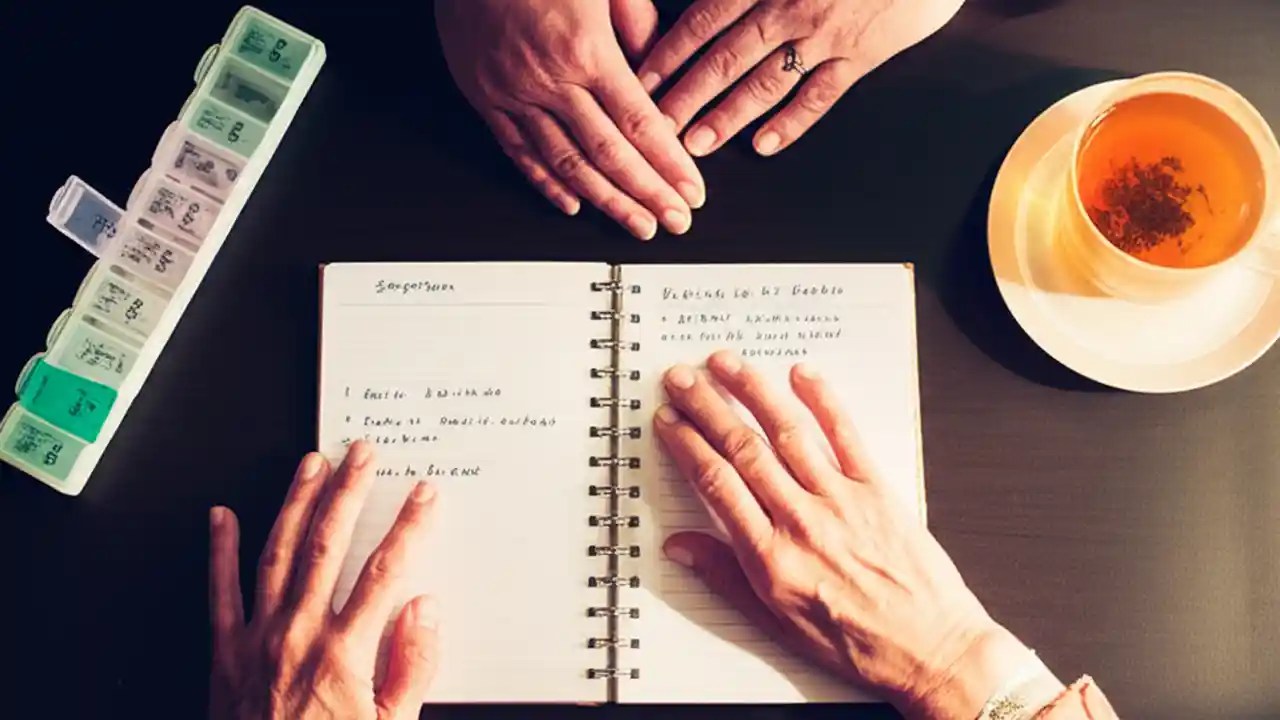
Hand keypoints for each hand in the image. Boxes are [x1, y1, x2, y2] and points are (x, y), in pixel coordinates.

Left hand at [208, 441, 438, 718]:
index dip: (410, 527)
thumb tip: (425, 609)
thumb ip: (411, 668)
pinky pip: (219, 592)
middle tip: (362, 452)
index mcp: (344, 655)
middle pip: (326, 545)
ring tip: (310, 465)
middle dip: (348, 491)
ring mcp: (256, 640)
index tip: (426, 495)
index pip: (386, 573)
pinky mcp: (224, 654)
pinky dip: (220, 551)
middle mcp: (298, 635)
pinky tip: (222, 516)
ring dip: (295, 502)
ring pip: (276, 554)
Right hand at [435, 0, 704, 239]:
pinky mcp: (484, 96)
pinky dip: (546, 183)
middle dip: (646, 194)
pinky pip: (518, 151)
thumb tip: (659, 74)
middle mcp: (549, 80)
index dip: (669, 164)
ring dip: (604, 201)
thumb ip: (638, 25)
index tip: (691, 192)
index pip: (639, 123)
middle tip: (673, 222)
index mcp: (586, 50)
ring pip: (565, 162)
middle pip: (608, 154)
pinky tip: (572, 204)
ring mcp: (513, 93)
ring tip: (634, 224)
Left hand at [638, 0, 963, 156]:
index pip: (704, 19)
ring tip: (696, 144)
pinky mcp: (864, 53)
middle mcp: (792, 5)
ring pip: (766, 83)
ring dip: (727, 116)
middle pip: (725, 59)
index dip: (669, 53)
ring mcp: (827, 34)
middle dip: (685, 96)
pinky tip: (765, 145)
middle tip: (656, 127)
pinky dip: (791, 123)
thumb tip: (712, 2)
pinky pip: (821, 95)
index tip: (642, 81)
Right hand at [654, 352, 1035, 718]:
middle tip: (682, 378)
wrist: (931, 650)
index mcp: (771, 558)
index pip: (716, 485)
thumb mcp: (776, 624)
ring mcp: (842, 501)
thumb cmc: (858, 643)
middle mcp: (802, 523)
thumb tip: (680, 547)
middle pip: (743, 450)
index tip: (669, 422)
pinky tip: (802, 375)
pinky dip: (824, 401)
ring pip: (787, 433)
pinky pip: (847, 435)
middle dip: (707, 407)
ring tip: (726, 363)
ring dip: (752, 392)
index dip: (686, 446)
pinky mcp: (878, 490)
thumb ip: (724, 578)